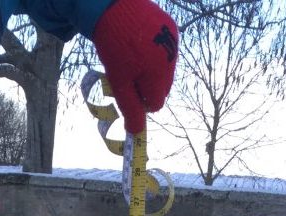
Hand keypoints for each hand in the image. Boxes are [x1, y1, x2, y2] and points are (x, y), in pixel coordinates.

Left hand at [92, 0, 177, 134]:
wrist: (111, 5)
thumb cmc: (113, 46)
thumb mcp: (119, 81)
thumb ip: (130, 108)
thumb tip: (136, 133)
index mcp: (158, 73)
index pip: (155, 105)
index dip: (140, 103)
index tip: (127, 92)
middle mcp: (171, 59)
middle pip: (162, 89)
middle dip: (146, 87)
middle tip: (128, 74)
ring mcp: (173, 42)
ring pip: (165, 71)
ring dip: (151, 71)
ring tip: (133, 56)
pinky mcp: (171, 28)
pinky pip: (167, 52)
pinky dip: (155, 53)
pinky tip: (141, 43)